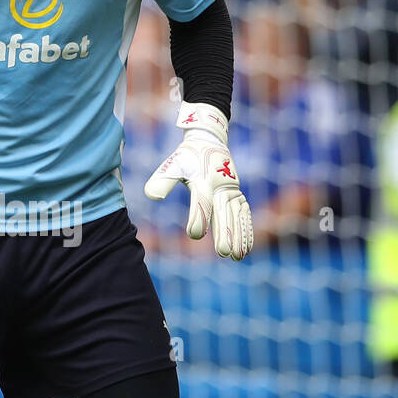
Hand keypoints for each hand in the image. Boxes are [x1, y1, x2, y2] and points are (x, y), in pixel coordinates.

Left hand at [144, 102, 253, 259]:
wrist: (209, 141)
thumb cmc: (187, 157)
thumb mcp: (173, 164)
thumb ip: (162, 180)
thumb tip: (151, 195)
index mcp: (203, 180)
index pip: (202, 202)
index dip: (198, 218)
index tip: (194, 234)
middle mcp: (220, 186)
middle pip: (223, 213)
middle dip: (224, 233)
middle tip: (224, 252)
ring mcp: (232, 190)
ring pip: (236, 216)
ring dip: (238, 236)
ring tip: (238, 256)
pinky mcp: (237, 194)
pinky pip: (244, 214)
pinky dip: (246, 230)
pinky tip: (246, 248)